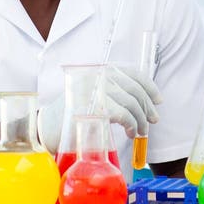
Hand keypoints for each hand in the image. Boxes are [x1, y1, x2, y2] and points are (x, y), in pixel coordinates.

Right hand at [36, 66, 161, 152]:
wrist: (45, 128)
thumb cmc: (71, 115)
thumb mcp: (92, 96)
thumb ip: (112, 93)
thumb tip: (143, 102)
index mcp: (99, 70)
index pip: (132, 72)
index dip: (149, 86)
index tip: (158, 100)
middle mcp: (98, 76)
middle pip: (134, 89)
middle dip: (147, 106)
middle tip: (153, 120)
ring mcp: (96, 90)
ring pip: (131, 103)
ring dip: (140, 120)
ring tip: (139, 131)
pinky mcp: (94, 107)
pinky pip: (124, 114)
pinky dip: (132, 124)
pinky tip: (130, 132)